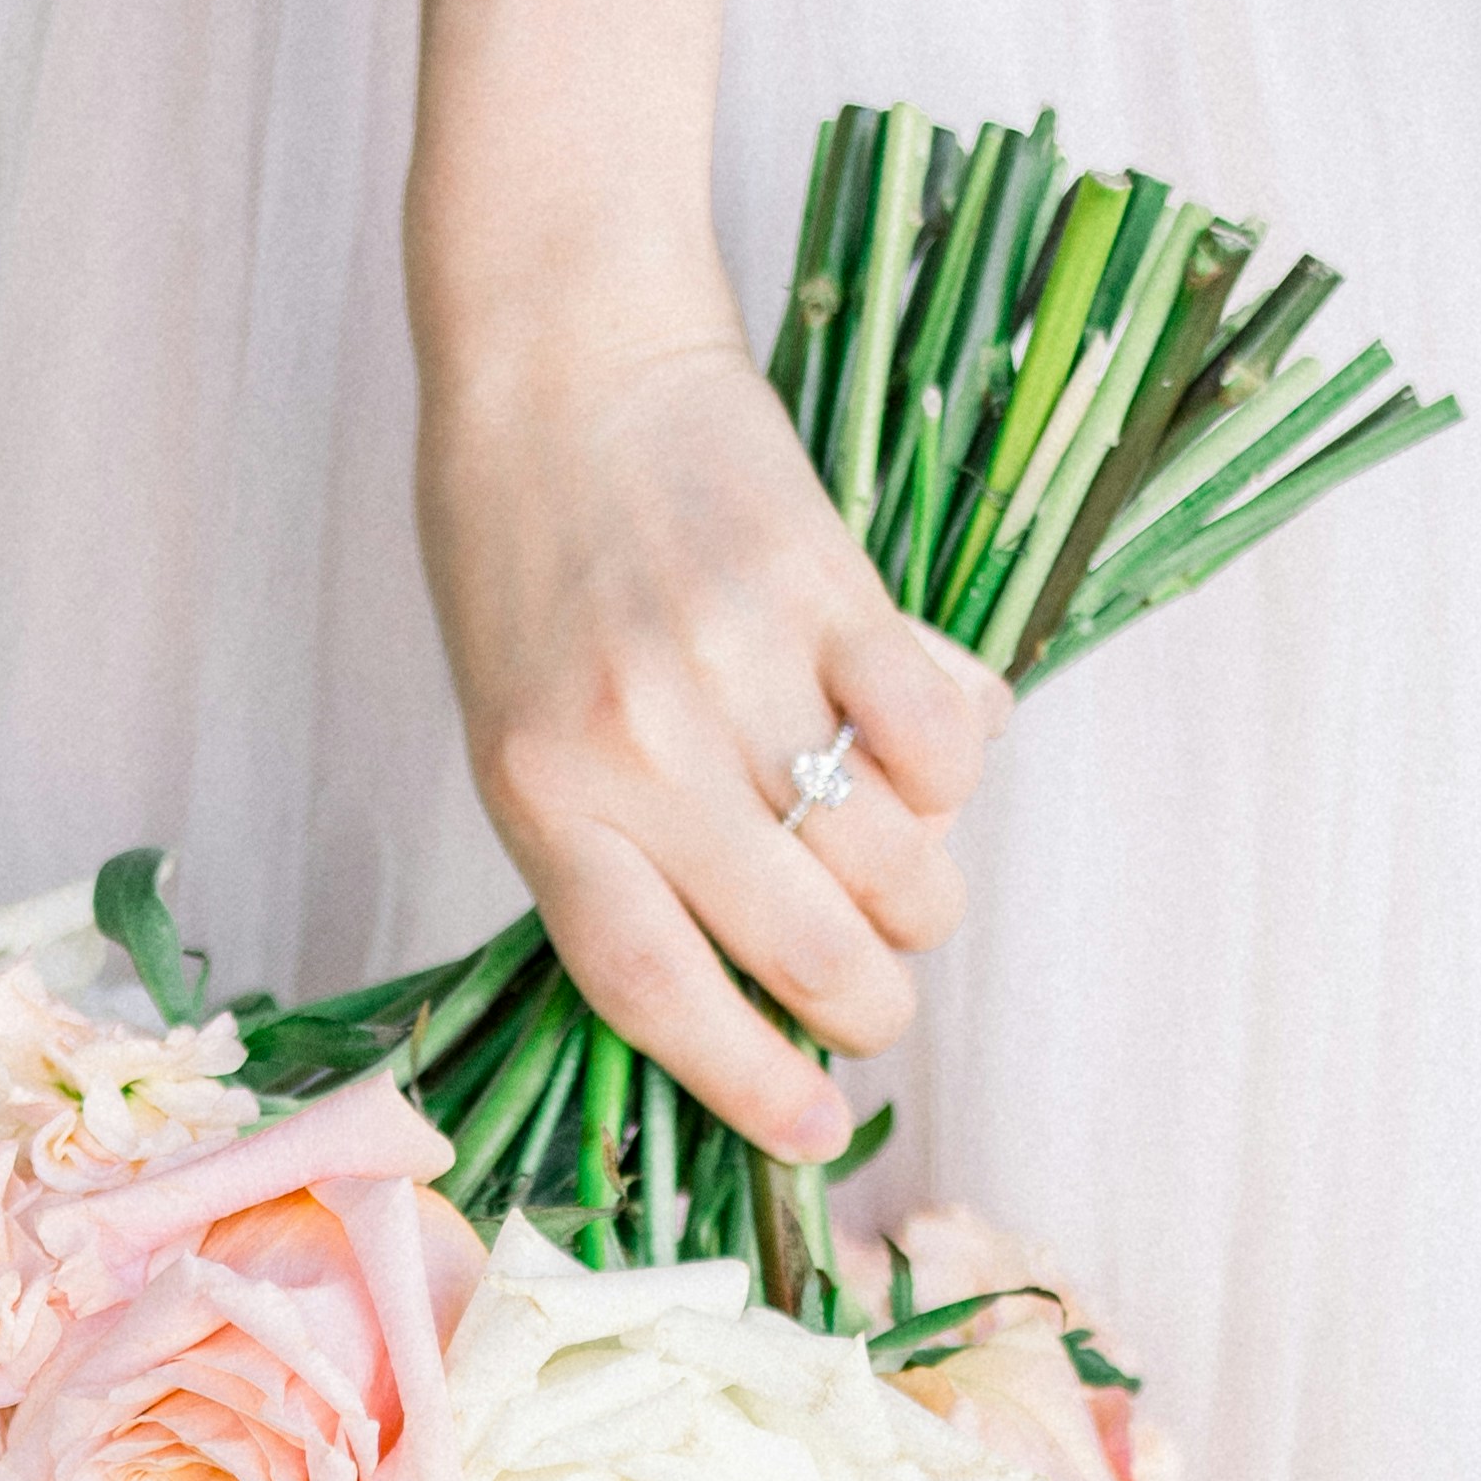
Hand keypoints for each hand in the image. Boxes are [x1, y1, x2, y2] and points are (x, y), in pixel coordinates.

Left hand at [414, 275, 1006, 1162]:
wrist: (556, 350)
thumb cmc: (524, 556)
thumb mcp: (524, 728)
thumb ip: (619, 847)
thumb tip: (753, 981)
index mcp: (544, 799)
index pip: (659, 994)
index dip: (750, 1084)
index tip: (816, 1130)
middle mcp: (639, 747)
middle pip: (800, 947)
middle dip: (867, 1006)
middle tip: (876, 1000)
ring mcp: (735, 666)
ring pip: (891, 858)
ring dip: (923, 901)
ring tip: (904, 880)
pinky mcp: (823, 583)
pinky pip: (936, 730)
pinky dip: (957, 765)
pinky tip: (930, 749)